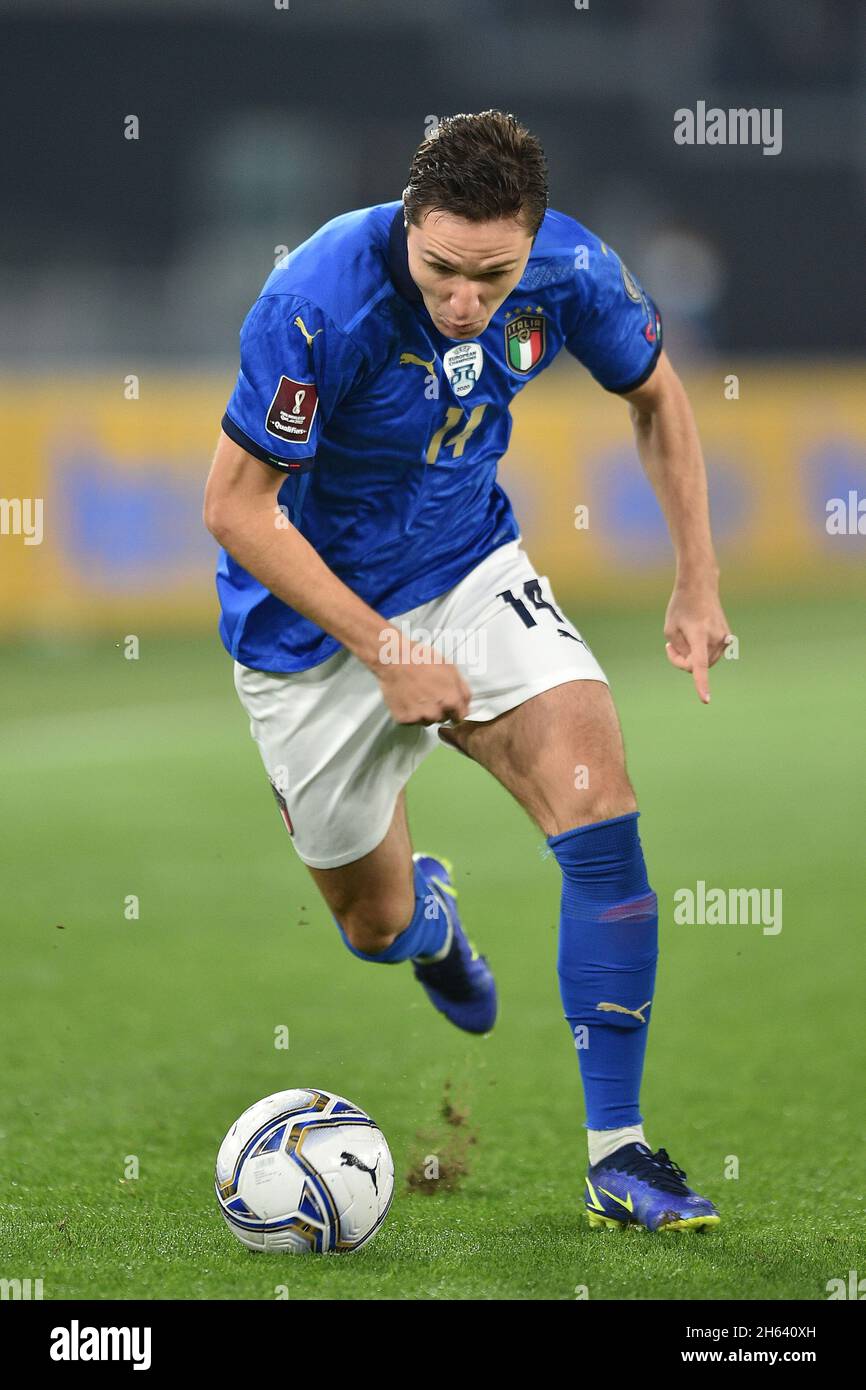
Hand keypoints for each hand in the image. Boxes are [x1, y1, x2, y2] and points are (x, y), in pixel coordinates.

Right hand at [373, 636, 471, 725]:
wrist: (395, 659)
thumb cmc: (423, 659)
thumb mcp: (451, 669)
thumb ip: (462, 690)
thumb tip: (466, 705)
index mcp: (451, 701)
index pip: (460, 718)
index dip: (455, 711)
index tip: (449, 706)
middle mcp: (436, 713)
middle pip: (442, 719)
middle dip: (439, 710)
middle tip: (429, 694)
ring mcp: (419, 717)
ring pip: (426, 721)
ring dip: (424, 712)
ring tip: (416, 695)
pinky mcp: (404, 719)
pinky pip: (411, 721)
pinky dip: (409, 712)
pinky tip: (407, 698)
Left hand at [663, 582, 730, 703]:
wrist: (700, 587)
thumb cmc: (681, 606)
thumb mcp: (669, 630)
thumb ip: (679, 651)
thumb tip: (694, 666)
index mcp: (699, 635)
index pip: (699, 664)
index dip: (701, 683)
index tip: (705, 700)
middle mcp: (715, 637)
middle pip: (697, 666)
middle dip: (683, 661)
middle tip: (669, 647)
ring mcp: (724, 638)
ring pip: (706, 662)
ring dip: (693, 657)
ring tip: (681, 640)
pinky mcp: (728, 638)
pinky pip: (711, 655)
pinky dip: (702, 652)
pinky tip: (695, 637)